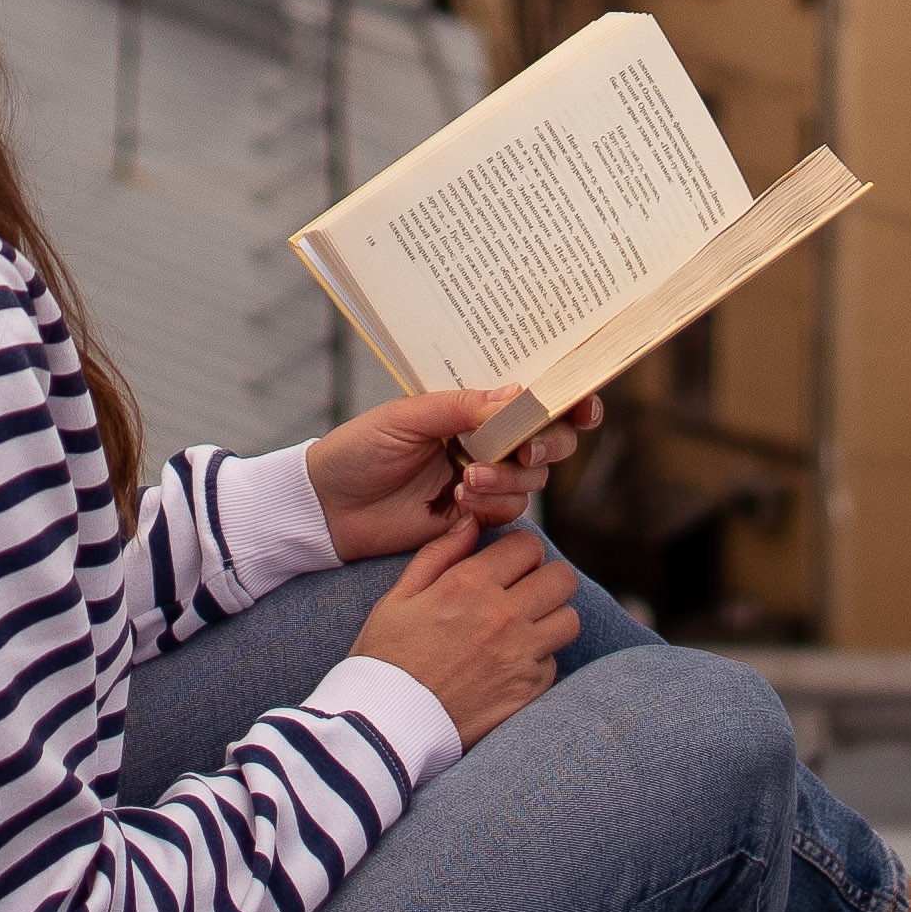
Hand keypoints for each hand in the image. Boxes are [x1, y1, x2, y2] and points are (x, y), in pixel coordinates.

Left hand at [307, 388, 603, 560]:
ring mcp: (484, 479)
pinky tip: (460, 501)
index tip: (582, 408)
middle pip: (549, 439)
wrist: (328, 508)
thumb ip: (461, 408)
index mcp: (472, 406)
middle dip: (547, 443)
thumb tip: (518, 395)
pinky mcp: (475, 517)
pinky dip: (494, 505)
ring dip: (510, 479)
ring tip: (467, 479)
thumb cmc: (359, 449)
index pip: (532, 398)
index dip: (568, 401)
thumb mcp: (404, 418)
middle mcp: (487, 440)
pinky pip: (510, 512)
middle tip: (525, 449)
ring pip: (533, 479)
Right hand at [350, 517, 581, 749]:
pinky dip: (537, 663)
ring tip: (523, 629)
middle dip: (545, 579)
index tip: (507, 566)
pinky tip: (509, 668)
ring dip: (550, 620)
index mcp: (469, 585)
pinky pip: (553, 664)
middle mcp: (503, 616)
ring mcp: (520, 657)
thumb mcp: (398, 597)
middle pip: (561, 579)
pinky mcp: (528, 693)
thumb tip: (471, 522)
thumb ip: (440, 554)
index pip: (528, 545)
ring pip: (568, 620)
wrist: (385, 727)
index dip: (519, 552)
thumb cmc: (384, 657)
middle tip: (522, 594)